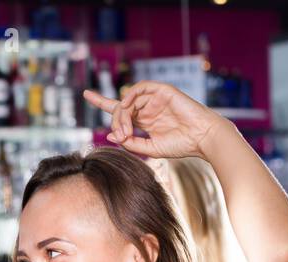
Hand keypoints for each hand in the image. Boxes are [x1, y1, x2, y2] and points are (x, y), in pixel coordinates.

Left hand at [82, 81, 226, 159]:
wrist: (201, 138)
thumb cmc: (181, 145)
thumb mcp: (150, 149)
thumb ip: (130, 142)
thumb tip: (110, 136)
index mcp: (144, 121)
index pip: (119, 110)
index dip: (102, 102)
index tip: (86, 94)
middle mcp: (148, 108)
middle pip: (120, 108)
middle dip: (115, 121)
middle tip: (120, 136)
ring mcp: (155, 99)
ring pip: (128, 100)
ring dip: (122, 115)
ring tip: (127, 130)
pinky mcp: (163, 91)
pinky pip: (141, 87)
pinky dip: (130, 96)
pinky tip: (127, 107)